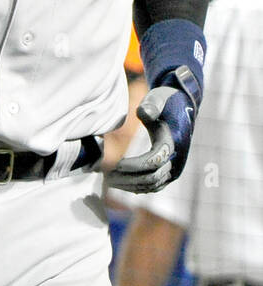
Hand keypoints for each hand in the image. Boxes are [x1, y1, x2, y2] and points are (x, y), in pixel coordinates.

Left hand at [108, 68, 198, 193]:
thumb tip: (143, 113)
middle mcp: (177, 159)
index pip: (153, 162)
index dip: (132, 165)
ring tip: (106, 179)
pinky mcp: (169, 173)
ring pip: (151, 186)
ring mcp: (174, 168)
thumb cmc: (165, 101)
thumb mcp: (159, 97)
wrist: (181, 107)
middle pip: (151, 178)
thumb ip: (151, 104)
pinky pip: (153, 187)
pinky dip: (135, 187)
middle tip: (104, 175)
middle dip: (127, 178)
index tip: (113, 164)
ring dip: (129, 185)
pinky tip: (117, 182)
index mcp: (174, 142)